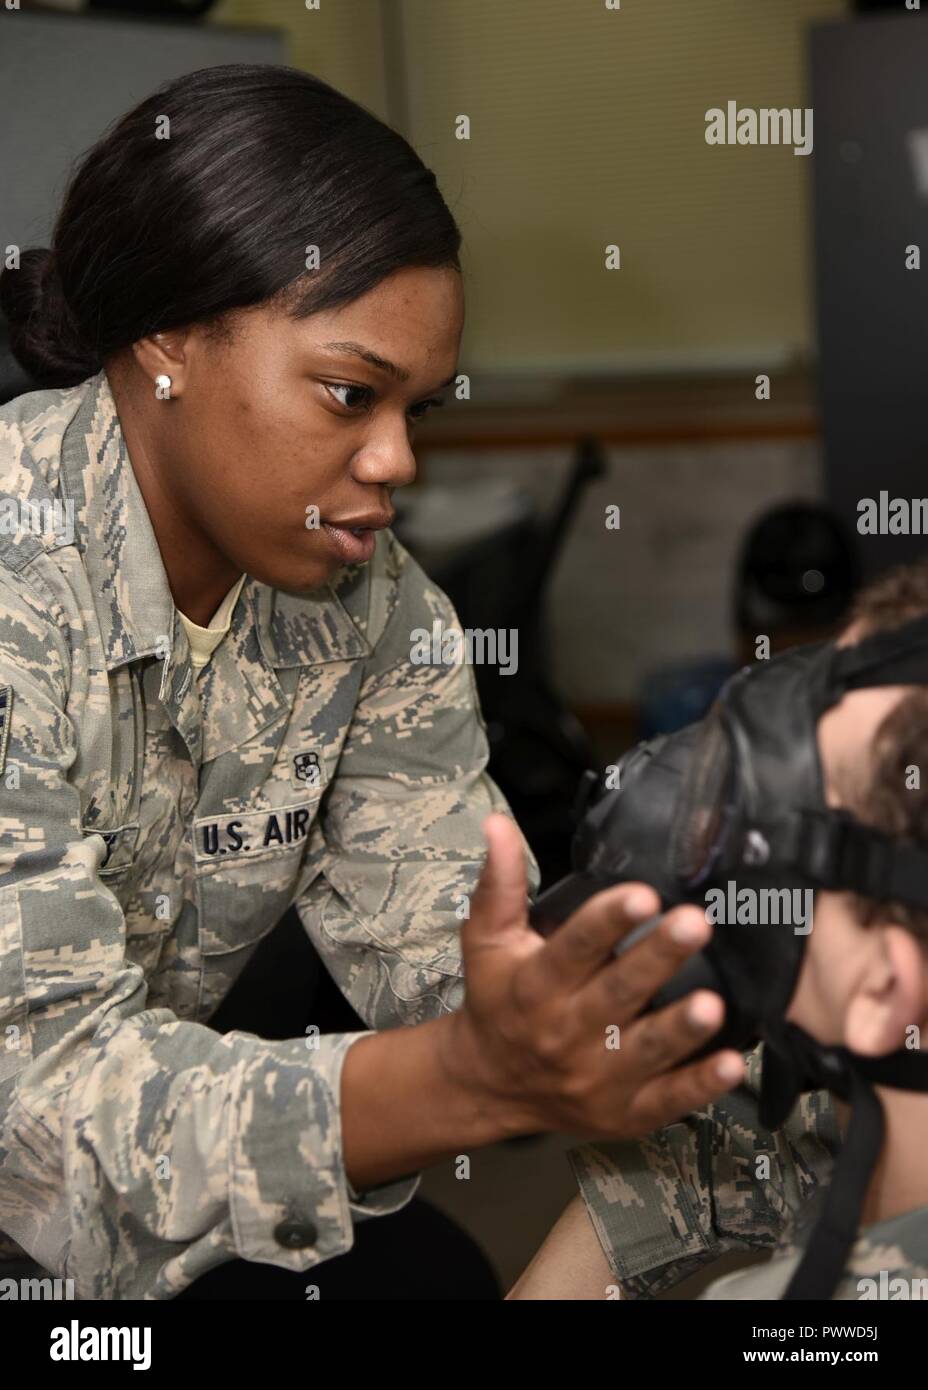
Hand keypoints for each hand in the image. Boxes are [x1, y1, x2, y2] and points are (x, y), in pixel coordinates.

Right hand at [442, 812, 744, 1139]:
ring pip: (646, 1050)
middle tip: (696, 923)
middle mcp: (566, 1033)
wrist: (492, 1085)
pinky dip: (699, 1085)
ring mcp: (597, 1078)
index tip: (640, 893)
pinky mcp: (625, 1111)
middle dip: (657, 959)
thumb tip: (499, 824)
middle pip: (617, 994)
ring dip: (681, 1029)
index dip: (606, 921)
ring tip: (714, 1003)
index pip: (573, 948)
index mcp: (536, 986)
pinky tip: (730, 1064)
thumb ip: (501, 884)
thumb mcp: (489, 941)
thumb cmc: (498, 1001)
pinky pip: (667, 1100)